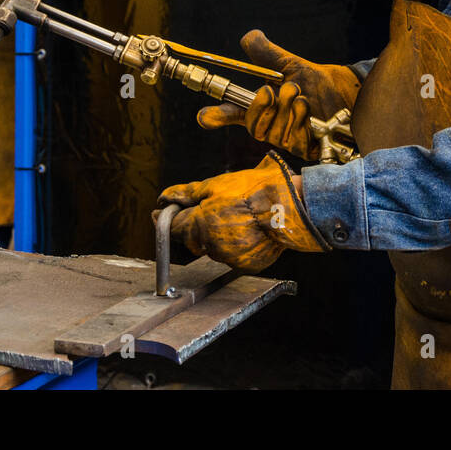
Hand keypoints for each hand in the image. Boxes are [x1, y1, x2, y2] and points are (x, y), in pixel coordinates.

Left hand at [154, 152, 329, 272]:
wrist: (288, 206)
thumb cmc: (253, 191)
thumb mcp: (215, 185)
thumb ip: (185, 194)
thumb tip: (164, 198)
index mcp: (199, 224)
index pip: (170, 229)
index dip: (165, 220)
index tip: (162, 213)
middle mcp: (211, 245)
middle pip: (192, 238)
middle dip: (196, 225)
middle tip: (213, 208)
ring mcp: (229, 258)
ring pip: (213, 247)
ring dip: (217, 234)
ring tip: (237, 216)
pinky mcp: (246, 264)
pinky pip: (233, 254)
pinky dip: (236, 244)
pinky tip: (248, 229)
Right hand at [196, 31, 360, 160]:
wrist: (346, 95)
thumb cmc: (316, 82)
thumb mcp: (290, 65)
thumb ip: (267, 54)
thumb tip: (248, 36)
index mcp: (261, 108)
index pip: (233, 115)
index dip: (216, 116)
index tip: (204, 115)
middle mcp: (270, 127)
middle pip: (254, 126)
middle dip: (264, 107)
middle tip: (273, 90)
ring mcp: (287, 141)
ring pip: (275, 133)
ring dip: (287, 111)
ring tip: (301, 97)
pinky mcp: (305, 151)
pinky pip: (294, 142)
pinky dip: (301, 123)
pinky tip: (311, 114)